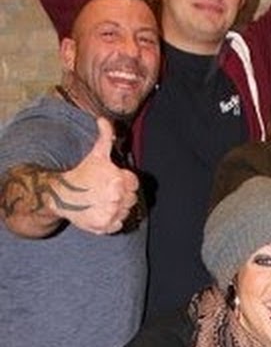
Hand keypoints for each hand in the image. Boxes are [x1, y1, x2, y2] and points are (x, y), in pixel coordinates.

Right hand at [61, 117, 139, 234]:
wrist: (60, 194)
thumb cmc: (81, 173)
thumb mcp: (95, 154)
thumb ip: (105, 137)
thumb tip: (103, 119)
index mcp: (118, 179)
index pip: (134, 183)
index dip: (124, 182)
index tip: (112, 181)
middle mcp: (116, 197)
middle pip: (132, 199)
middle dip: (122, 195)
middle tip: (105, 192)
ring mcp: (111, 213)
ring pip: (126, 212)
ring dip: (118, 208)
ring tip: (101, 201)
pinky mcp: (105, 226)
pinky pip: (117, 225)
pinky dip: (111, 221)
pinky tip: (100, 212)